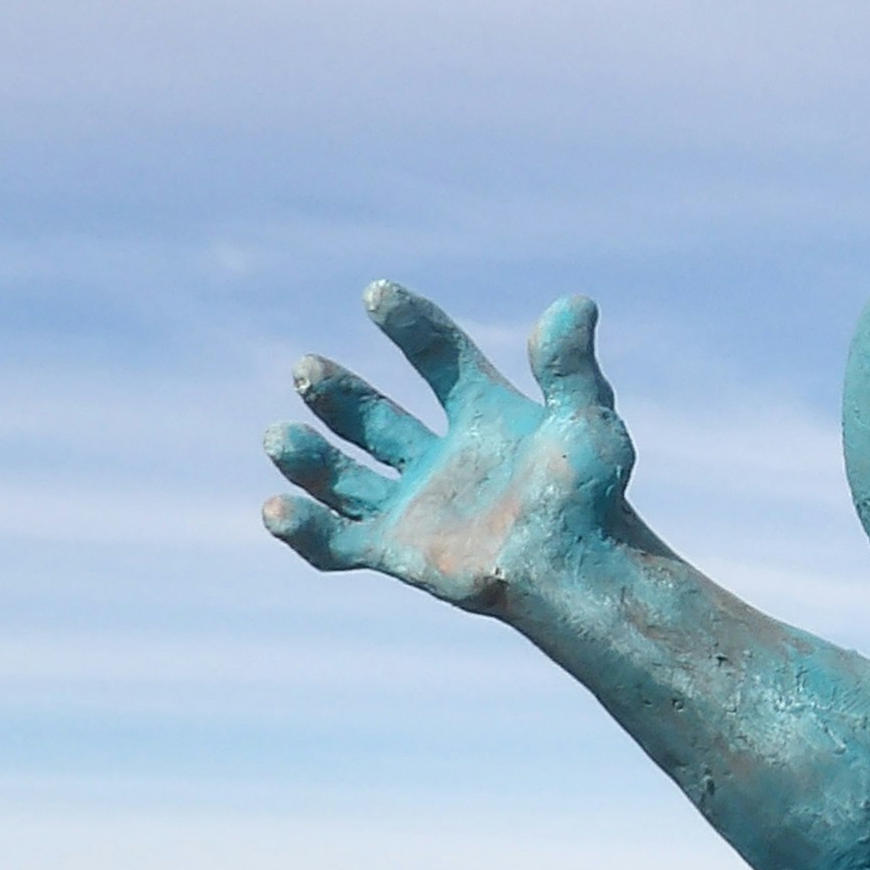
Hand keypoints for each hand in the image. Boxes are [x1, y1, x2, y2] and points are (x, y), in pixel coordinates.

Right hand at [261, 283, 638, 616]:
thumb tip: (575, 303)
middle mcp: (443, 456)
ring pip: (346, 476)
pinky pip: (339, 542)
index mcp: (484, 413)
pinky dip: (305, 531)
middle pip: (374, 415)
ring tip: (278, 436)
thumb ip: (571, 367)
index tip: (376, 295)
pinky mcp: (400, 552)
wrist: (582, 575)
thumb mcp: (586, 420)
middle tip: (305, 367)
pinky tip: (276, 511)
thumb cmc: (593, 497)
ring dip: (310, 458)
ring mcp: (418, 505)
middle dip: (338, 393)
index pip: (438, 357)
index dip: (408, 325)